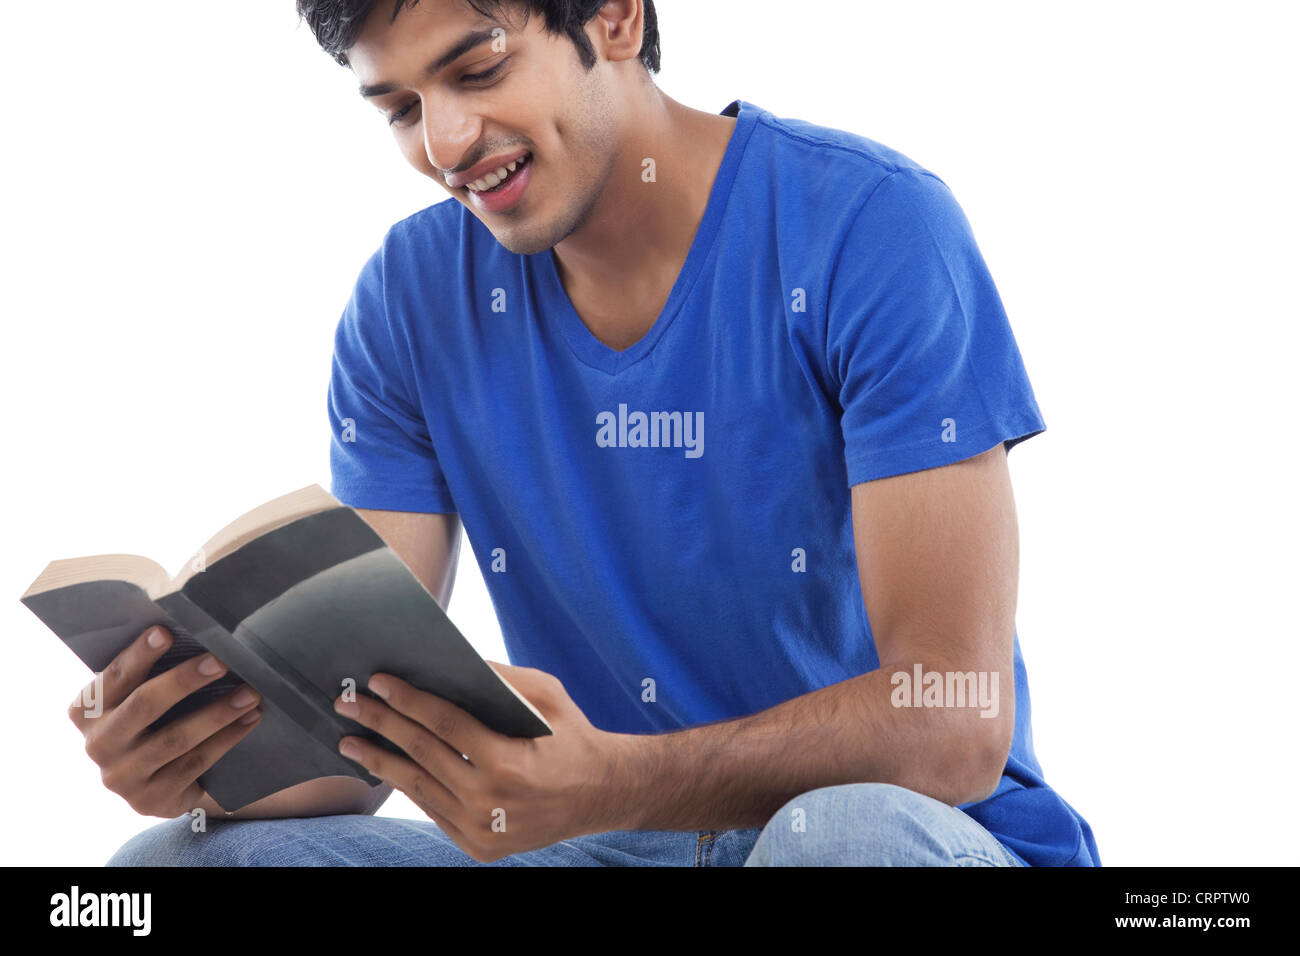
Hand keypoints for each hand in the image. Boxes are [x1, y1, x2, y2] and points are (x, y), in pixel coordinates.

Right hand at [69, 625, 262, 816]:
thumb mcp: (140, 699)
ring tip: (249, 694)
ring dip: (217, 713)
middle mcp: (97, 745)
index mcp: (87, 711)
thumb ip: (151, 673)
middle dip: (183, 681)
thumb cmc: (155, 721)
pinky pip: (194, 764)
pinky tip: (248, 720)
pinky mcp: (149, 800)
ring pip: (175, 738)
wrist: (160, 781)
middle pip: (143, 706)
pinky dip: (226, 739)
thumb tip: (193, 632)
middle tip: (220, 662)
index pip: (114, 676)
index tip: (166, 632)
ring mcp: (121, 777)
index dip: (139, 654)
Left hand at [333, 664, 635, 861]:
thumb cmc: (572, 736)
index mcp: (508, 763)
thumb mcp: (548, 696)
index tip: (379, 680)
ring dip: (379, 760)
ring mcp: (481, 831)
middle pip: (422, 753)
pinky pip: (432, 810)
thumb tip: (450, 662)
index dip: (408, 699)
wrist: (600, 795)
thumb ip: (500, 679)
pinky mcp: (477, 847)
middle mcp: (490, 802)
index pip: (444, 724)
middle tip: (348, 703)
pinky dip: (409, 786)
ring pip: (418, 787)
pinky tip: (387, 767)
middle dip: (380, 724)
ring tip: (350, 741)